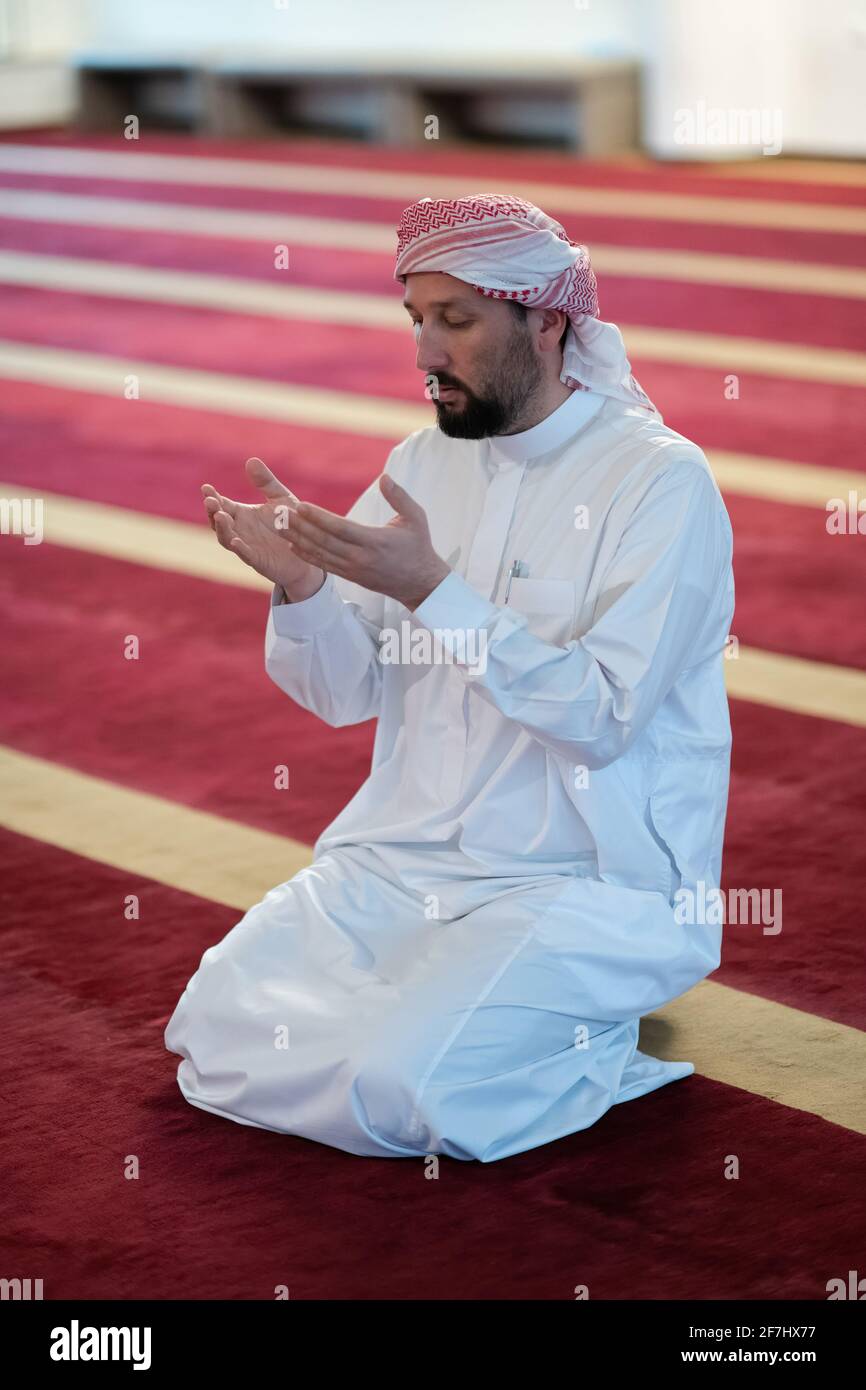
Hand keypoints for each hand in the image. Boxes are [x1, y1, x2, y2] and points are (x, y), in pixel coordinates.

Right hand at [202, 458, 323, 598]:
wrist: (309, 549)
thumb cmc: (292, 523)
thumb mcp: (280, 498)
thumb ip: (266, 482)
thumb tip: (250, 459)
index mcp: (243, 514)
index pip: (222, 504)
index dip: (213, 497)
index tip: (206, 487)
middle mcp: (241, 530)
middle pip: (219, 521)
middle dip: (212, 511)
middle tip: (209, 501)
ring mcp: (248, 546)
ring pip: (227, 539)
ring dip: (222, 528)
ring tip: (220, 517)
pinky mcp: (259, 561)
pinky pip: (246, 556)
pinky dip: (240, 549)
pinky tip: (236, 542)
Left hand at [284, 474, 449, 609]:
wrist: (420, 584)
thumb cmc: (419, 546)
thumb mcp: (416, 518)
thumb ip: (399, 497)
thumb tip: (384, 477)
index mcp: (375, 541)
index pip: (341, 528)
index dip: (319, 517)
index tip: (300, 505)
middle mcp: (360, 557)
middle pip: (324, 541)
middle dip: (300, 526)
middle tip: (280, 512)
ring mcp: (353, 569)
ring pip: (320, 553)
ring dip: (298, 539)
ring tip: (279, 525)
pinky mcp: (350, 576)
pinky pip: (324, 565)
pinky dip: (307, 554)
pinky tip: (292, 544)